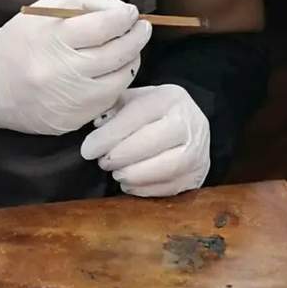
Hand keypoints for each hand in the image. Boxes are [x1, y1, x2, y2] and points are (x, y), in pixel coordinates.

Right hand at [0, 0, 150, 136]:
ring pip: (119, 80)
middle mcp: (60, 72)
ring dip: (131, 61)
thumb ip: (87, 1)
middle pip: (117, 53)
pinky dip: (116, 83)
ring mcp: (67, 101)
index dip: (125, 17)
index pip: (104, 26)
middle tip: (141, 28)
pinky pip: (108, 101)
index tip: (130, 13)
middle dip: (136, 37)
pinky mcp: (71, 121)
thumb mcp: (46, 9)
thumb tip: (124, 12)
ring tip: (129, 48)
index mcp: (52, 39)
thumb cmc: (21, 40)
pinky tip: (112, 71)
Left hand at [79, 84, 210, 195]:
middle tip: (102, 162)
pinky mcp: (198, 175)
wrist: (191, 126)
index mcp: (171, 98)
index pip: (138, 114)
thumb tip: (97, 126)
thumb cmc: (155, 114)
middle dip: (121, 155)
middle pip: (153, 141)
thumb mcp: (136, 101)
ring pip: (165, 167)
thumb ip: (114, 109)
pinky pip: (170, 187)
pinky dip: (144, 189)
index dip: (110, 134)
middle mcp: (190, 122)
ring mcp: (198, 151)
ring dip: (133, 174)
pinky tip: (129, 184)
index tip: (88, 149)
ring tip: (117, 173)